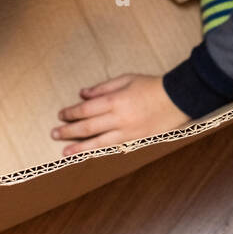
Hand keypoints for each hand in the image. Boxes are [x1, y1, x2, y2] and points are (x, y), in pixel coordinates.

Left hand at [55, 74, 189, 155]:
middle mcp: (118, 118)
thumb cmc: (151, 85)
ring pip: (98, 142)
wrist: (178, 99)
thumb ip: (103, 87)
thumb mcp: (126, 79)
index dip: (71, 113)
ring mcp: (127, 132)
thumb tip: (83, 94)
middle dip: (69, 131)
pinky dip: (98, 151)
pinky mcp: (135, 140)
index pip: (86, 109)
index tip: (61, 114)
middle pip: (88, 127)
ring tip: (65, 153)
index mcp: (115, 100)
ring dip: (79, 147)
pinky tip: (89, 154)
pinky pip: (112, 147)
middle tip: (54, 134)